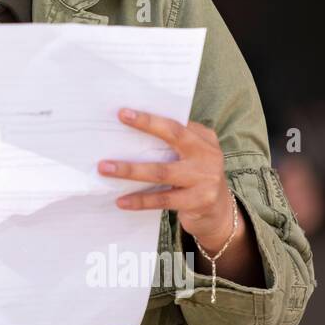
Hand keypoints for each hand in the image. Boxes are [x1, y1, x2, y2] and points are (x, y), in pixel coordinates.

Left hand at [98, 108, 234, 251]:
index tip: (123, 113)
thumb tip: (125, 136)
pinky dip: (140, 200)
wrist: (218, 212)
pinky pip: (163, 199)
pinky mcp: (199, 200)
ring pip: (162, 171)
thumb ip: (170, 144)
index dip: (149, 118)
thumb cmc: (193, 177)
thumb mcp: (189, 156)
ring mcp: (206, 178)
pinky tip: (121, 201)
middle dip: (145, 127)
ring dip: (130, 170)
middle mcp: (208, 154)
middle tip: (117, 122)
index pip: (175, 122)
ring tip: (105, 168)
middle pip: (173, 136)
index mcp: (204, 138)